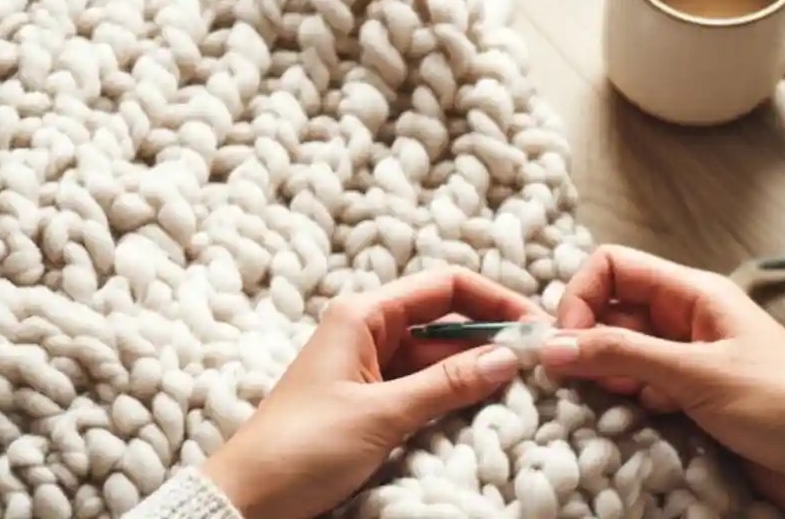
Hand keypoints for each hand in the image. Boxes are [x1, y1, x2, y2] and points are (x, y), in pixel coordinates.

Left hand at [202, 269, 543, 518]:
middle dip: (491, 338)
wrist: (246, 500)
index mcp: (362, 315)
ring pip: (439, 358)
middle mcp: (368, 332)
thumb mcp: (381, 415)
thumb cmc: (301, 448)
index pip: (445, 287)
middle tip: (538, 363)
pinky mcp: (371, 402)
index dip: (494, 300)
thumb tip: (508, 357)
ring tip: (519, 388)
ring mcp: (370, 368)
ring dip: (475, 370)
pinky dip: (454, 395)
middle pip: (447, 322)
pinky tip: (483, 408)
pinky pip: (424, 388)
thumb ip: (448, 384)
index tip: (534, 325)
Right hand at [541, 246, 784, 518]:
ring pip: (620, 356)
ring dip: (604, 378)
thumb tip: (550, 344)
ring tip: (609, 406)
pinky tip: (633, 424)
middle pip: (611, 312)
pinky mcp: (691, 402)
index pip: (613, 268)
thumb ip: (622, 355)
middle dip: (584, 342)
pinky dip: (625, 406)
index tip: (563, 342)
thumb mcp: (697, 373)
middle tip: (571, 380)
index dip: (580, 297)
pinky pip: (639, 393)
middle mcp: (685, 321)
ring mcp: (687, 362)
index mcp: (693, 293)